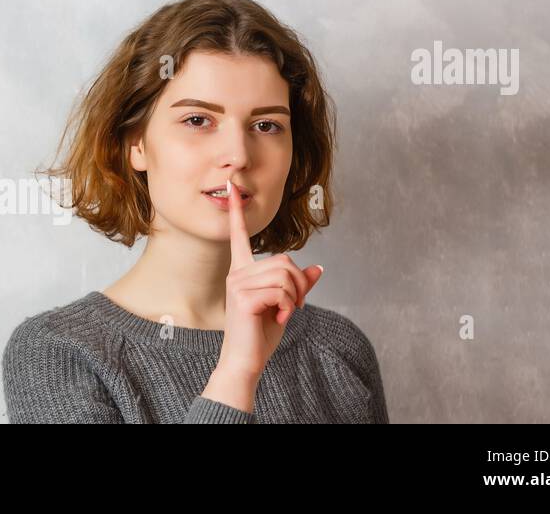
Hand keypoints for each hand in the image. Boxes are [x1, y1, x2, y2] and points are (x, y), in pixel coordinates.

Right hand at [201, 181, 324, 410]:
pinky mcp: (244, 298)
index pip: (239, 237)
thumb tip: (317, 268)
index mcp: (242, 272)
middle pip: (283, 260)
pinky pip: (281, 291)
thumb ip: (297, 285)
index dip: (235, 212)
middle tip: (294, 306)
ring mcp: (238, 284)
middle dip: (298, 284)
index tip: (231, 187)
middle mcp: (237, 274)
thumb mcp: (284, 305)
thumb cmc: (260, 335)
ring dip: (295, 296)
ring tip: (285, 312)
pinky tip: (279, 318)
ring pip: (285, 275)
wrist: (245, 361)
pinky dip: (289, 306)